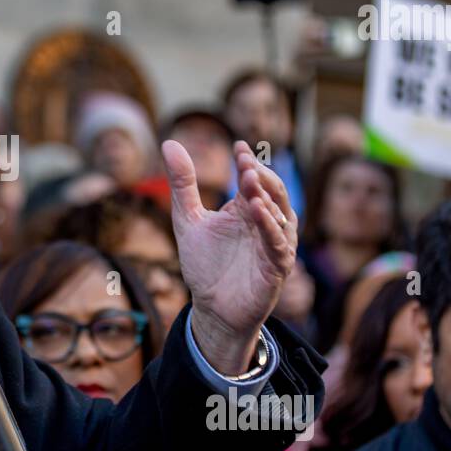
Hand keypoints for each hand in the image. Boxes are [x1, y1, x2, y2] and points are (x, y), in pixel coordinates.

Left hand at [162, 139, 296, 375]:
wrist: (211, 308)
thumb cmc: (204, 264)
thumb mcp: (187, 219)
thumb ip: (182, 184)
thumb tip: (169, 142)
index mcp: (246, 208)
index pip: (253, 178)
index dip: (248, 162)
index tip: (238, 146)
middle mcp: (265, 222)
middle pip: (271, 192)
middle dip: (260, 176)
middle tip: (246, 163)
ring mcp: (274, 243)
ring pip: (281, 215)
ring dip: (267, 198)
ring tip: (250, 181)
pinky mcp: (278, 266)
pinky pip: (279, 244)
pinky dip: (271, 227)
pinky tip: (258, 211)